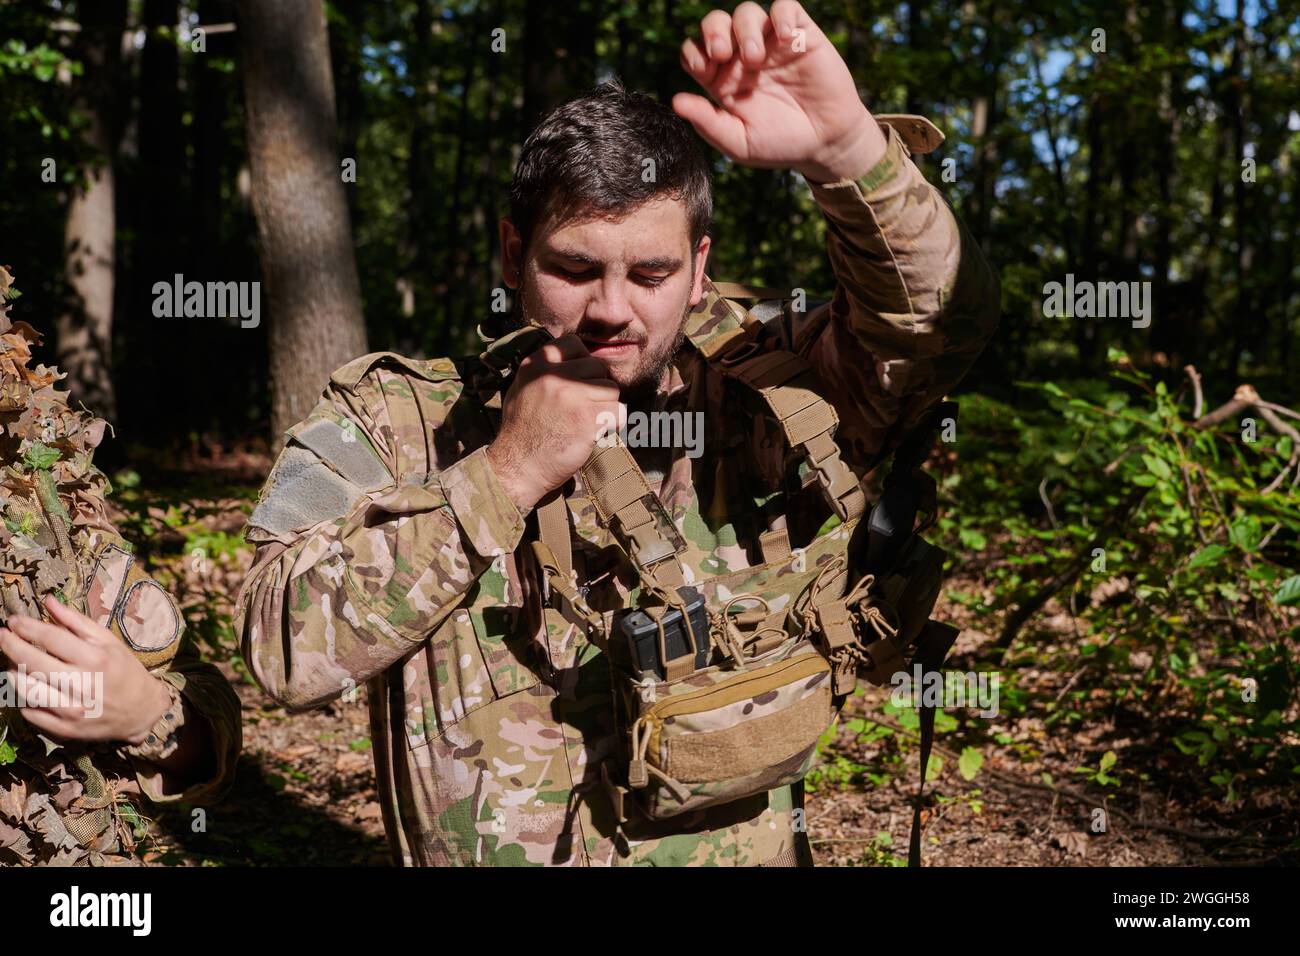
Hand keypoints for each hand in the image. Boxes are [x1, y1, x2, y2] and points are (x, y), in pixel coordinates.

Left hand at [0, 595, 171, 744]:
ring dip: (13, 672)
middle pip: (33, 662)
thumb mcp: (108, 641)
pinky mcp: (65, 729)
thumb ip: (76, 621)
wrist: (142, 710)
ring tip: (13, 662)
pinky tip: (28, 686)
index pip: (51, 638)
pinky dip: (23, 697)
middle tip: (2, 635)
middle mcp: (82, 685)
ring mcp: (72, 710)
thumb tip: (48, 601)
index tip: (13, 621)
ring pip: (27, 689)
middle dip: (11, 645)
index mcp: (96, 659)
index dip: (27, 627)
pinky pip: (31, 712)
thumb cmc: (125, 671)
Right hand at [485, 334, 621, 511]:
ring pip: (611, 389)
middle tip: (584, 409)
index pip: (575, 344)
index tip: (579, 381)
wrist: (518, 467)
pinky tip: (595, 433)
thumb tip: (574, 360)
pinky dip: (612, 424)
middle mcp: (554, 375)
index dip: (583, 362)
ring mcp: (571, 396)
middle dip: (597, 388)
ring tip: (588, 422)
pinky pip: (618, 412)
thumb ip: (544, 371)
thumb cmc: (521, 432)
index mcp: (536, 365)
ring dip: (606, 406)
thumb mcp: (522, 389)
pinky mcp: (587, 418)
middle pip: (599, 367)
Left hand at [673, 0, 886, 182]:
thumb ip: (707, 122)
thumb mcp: (738, 142)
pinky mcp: (800, 35)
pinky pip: (786, 8)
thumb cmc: (779, 145)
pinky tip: (784, 38)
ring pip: (747, 12)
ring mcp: (771, 43)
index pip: (695, 51)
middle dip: (713, 31)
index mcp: (722, 80)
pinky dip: (781, 15)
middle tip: (721, 54)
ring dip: (745, 29)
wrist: (824, 144)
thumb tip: (675, 102)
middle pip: (715, 23)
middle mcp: (742, 57)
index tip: (705, 72)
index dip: (694, 54)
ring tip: (756, 58)